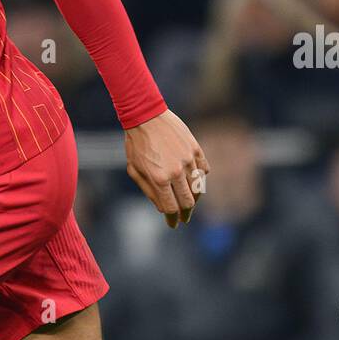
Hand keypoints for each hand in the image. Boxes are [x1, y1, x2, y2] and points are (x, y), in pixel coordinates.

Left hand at [124, 109, 208, 228]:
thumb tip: (163, 208)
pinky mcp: (196, 149)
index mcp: (159, 179)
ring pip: (198, 188)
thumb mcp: (135, 170)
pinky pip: (204, 170)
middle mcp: (176, 171)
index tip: (173, 224)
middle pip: (188, 202)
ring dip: (195, 198)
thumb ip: (149, 190)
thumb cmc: (136, 144)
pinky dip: (200, 179)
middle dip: (186, 213)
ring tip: (190, 202)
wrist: (146, 115)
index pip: (171, 208)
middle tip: (184, 218)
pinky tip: (194, 183)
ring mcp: (188, 160)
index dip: (173, 219)